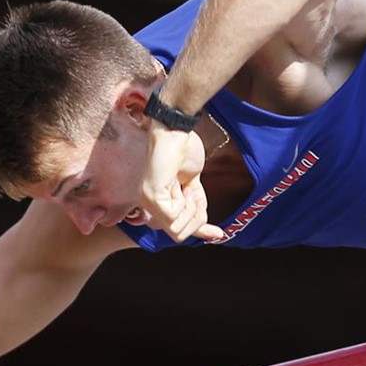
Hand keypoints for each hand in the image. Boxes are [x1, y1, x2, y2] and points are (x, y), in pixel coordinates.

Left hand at [141, 123, 226, 242]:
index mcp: (156, 202)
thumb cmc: (185, 150)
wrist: (177, 130)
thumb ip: (198, 210)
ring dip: (192, 207)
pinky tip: (184, 184)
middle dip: (195, 215)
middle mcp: (147, 205)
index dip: (199, 231)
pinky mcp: (153, 197)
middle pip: (179, 235)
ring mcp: (147, 202)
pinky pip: (175, 217)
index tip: (218, 234)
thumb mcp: (195, 188)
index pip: (176, 231)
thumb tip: (216, 235)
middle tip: (192, 190)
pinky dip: (188, 202)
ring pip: (177, 229)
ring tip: (187, 185)